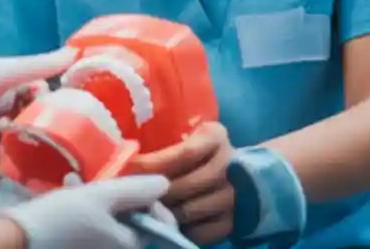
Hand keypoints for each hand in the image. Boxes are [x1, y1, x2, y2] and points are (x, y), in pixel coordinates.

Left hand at [0, 48, 75, 157]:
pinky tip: (34, 151)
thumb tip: (77, 51)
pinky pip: (20, 147)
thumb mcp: (5, 74)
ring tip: (41, 137)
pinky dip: (24, 148)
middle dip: (49, 115)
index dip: (62, 88)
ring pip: (34, 129)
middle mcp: (12, 99)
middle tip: (54, 121)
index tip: (79, 96)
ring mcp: (6, 124)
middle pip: (43, 108)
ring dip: (37, 132)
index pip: (47, 82)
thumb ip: (39, 66)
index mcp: (14, 78)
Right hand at [1, 175, 173, 248]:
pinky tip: (67, 194)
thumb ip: (137, 189)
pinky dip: (84, 213)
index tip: (130, 184)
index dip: (148, 199)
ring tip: (75, 184)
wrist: (17, 241)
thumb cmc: (62, 217)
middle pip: (132, 221)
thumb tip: (166, 184)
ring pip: (110, 222)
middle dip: (118, 197)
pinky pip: (92, 230)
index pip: (158, 223)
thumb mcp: (101, 195)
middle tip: (98, 183)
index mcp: (129, 245)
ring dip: (98, 201)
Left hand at [128, 122, 235, 245]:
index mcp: (216, 138)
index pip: (184, 154)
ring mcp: (233, 196)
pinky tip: (168, 224)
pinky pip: (201, 232)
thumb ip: (168, 145)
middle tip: (133, 196)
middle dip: (155, 193)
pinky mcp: (233, 222)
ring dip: (165, 213)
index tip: (129, 170)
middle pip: (184, 185)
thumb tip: (126, 161)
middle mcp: (229, 165)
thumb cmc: (203, 153)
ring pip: (189, 211)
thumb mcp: (191, 137)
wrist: (244, 175)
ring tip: (147, 210)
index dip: (153, 164)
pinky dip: (182, 231)